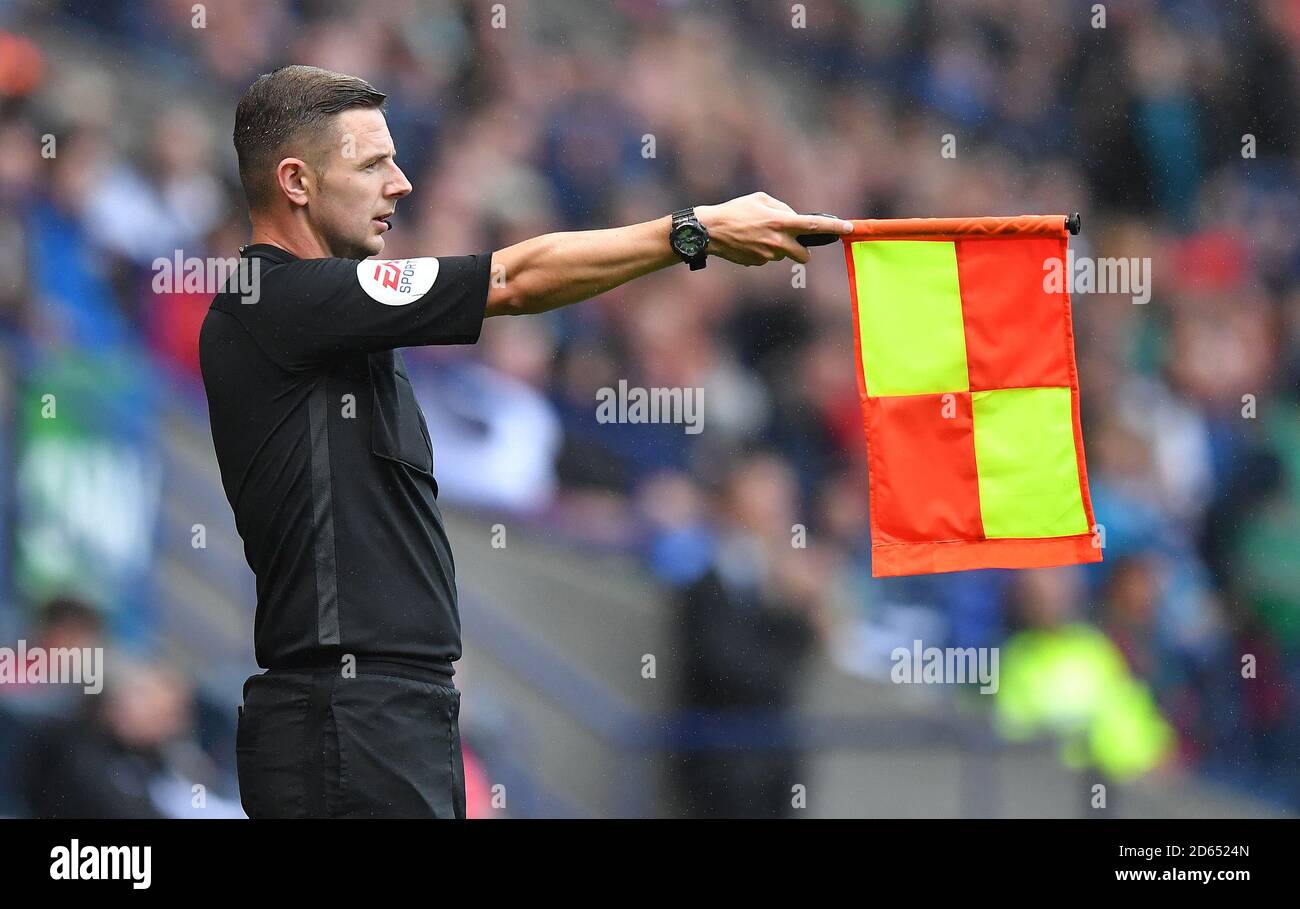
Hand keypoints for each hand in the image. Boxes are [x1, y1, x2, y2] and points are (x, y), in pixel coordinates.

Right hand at [695, 192, 853, 266]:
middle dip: (802, 251)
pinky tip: (748, 243)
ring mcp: (767, 255)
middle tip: (794, 242)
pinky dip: (762, 251)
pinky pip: (767, 258)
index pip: (814, 227)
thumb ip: (782, 208)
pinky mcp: (757, 263)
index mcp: (781, 222)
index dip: (834, 228)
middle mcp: (778, 241)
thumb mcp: (760, 199)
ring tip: (757, 235)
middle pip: (803, 255)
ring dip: (778, 247)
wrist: (710, 231)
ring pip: (783, 255)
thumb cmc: (735, 210)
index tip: (849, 229)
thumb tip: (794, 218)